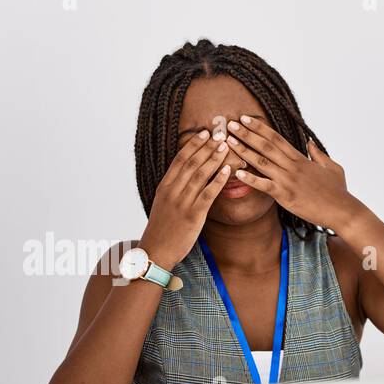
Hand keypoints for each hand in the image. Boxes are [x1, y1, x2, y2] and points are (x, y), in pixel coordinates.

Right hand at [138, 130, 230, 269]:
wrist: (155, 251)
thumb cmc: (162, 230)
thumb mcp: (165, 205)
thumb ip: (175, 191)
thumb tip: (186, 180)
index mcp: (165, 186)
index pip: (179, 159)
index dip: (193, 145)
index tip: (204, 133)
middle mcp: (172, 190)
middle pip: (191, 162)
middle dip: (206, 146)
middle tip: (220, 133)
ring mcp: (182, 202)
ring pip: (200, 174)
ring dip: (214, 158)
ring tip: (225, 146)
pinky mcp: (193, 215)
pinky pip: (208, 194)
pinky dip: (218, 180)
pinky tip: (228, 171)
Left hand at [226, 115, 360, 231]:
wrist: (343, 210)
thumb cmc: (339, 191)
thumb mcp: (332, 168)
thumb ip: (319, 154)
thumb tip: (310, 143)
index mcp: (301, 159)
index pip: (277, 138)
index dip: (260, 128)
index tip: (246, 118)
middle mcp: (292, 166)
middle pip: (266, 146)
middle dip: (246, 134)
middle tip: (230, 124)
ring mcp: (288, 180)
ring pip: (261, 162)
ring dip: (243, 151)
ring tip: (228, 142)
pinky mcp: (286, 196)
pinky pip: (264, 185)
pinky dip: (250, 179)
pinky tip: (237, 173)